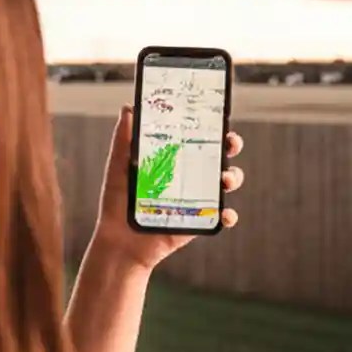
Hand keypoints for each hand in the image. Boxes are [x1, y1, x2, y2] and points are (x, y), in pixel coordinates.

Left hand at [89, 104, 245, 269]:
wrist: (119, 243)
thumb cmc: (117, 203)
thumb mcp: (118, 168)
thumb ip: (123, 141)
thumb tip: (128, 108)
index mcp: (172, 159)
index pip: (196, 137)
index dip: (211, 126)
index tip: (218, 117)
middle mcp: (189, 176)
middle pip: (218, 155)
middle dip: (231, 145)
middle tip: (230, 142)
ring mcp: (197, 198)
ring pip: (226, 183)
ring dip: (234, 176)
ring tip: (225, 179)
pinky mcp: (200, 221)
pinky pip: (222, 217)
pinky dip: (229, 215)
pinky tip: (225, 213)